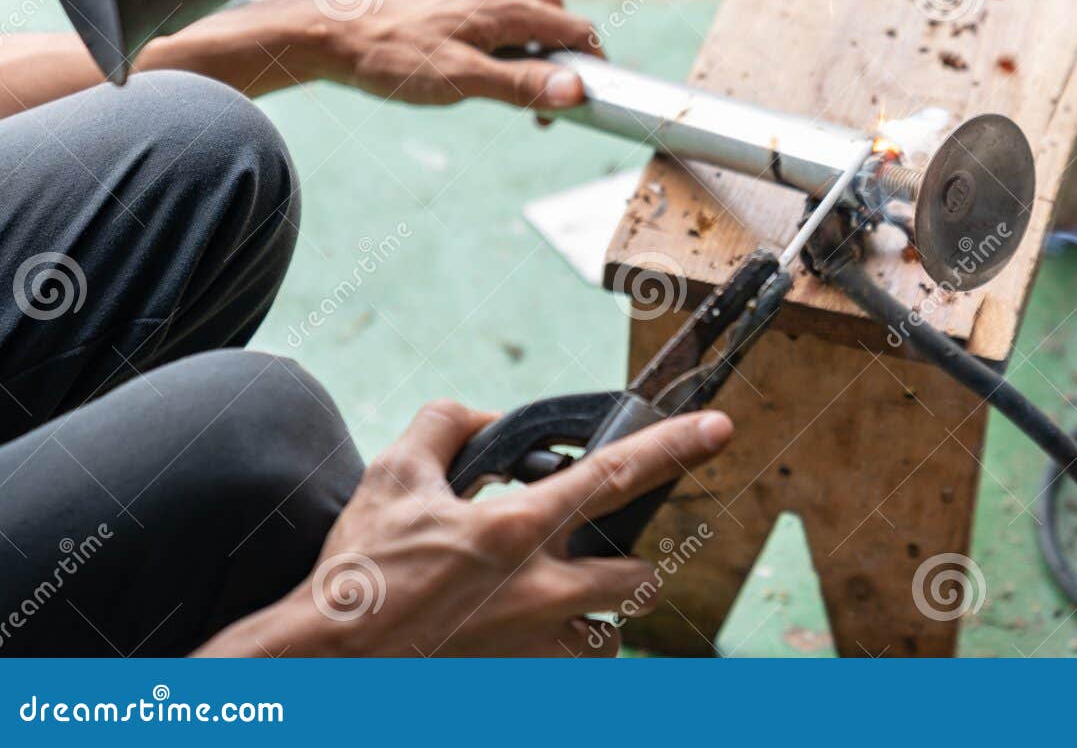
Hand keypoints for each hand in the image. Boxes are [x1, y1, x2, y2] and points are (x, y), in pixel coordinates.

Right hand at [198, 401, 733, 656]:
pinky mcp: (524, 684)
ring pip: (611, 633)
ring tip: (550, 606)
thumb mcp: (394, 475)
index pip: (616, 474)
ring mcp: (537, 647)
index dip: (675, 446)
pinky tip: (520, 642)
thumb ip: (447, 426)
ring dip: (594, 617)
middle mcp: (541, 590)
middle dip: (627, 563)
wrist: (327, 663)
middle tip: (591, 556)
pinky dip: (561, 656)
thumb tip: (486, 420)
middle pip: (637, 574)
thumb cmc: (359, 572)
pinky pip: (573, 670)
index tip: (720, 427)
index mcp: (516, 529)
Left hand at [323, 0, 600, 110]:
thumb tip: (576, 89)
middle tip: (549, 102)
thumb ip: (520, 83)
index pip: (575, 28)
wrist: (336, 38)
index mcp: (504, 10)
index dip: (593, 62)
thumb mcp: (463, 81)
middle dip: (569, 55)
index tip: (589, 98)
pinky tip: (509, 18)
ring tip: (528, 75)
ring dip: (545, 32)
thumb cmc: (394, 60)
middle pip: (559, 14)